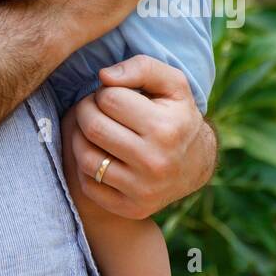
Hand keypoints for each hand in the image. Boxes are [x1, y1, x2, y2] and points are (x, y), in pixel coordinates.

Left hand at [67, 54, 215, 218]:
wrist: (194, 165)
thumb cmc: (176, 115)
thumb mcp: (172, 83)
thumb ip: (141, 67)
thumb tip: (104, 76)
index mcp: (167, 129)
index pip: (109, 99)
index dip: (105, 92)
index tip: (112, 96)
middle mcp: (156, 162)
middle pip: (93, 127)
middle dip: (86, 110)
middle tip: (95, 109)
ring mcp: (143, 189)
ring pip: (85, 157)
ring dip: (80, 137)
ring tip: (92, 129)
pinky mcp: (131, 208)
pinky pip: (89, 184)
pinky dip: (85, 166)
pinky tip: (98, 153)